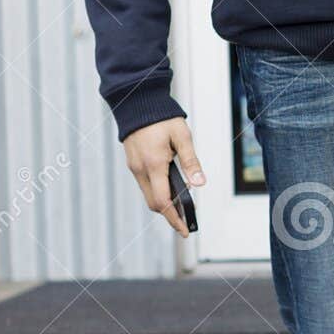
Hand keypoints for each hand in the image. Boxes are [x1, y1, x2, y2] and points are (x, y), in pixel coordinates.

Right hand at [122, 117, 204, 238]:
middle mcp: (141, 169)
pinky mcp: (133, 163)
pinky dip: (157, 193)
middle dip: (170, 215)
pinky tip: (169, 192)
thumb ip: (191, 161)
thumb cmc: (162, 118)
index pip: (163, 201)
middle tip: (187, 222)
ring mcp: (134, 167)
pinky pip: (145, 185)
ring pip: (148, 195)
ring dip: (163, 204)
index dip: (175, 218)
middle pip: (154, 203)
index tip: (185, 230)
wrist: (137, 103)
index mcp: (154, 164)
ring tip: (181, 209)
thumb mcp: (182, 137)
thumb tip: (200, 183)